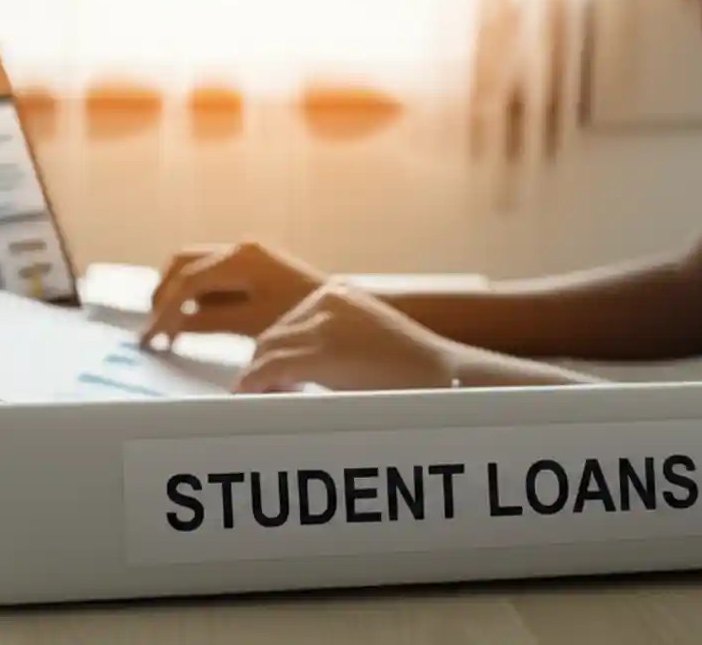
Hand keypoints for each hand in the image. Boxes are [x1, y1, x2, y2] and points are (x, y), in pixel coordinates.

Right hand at [141, 242, 324, 347]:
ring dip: (178, 295)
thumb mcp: (252, 324)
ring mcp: (247, 254)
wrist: (340, 307)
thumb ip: (209, 322)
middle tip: (153, 329)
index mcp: (240, 258)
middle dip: (163, 296)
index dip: (163, 312)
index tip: (150, 338)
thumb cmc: (303, 315)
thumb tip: (172, 324)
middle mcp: (240, 249)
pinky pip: (213, 276)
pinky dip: (198, 296)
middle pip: (182, 264)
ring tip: (172, 329)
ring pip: (194, 267)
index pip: (186, 282)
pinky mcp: (253, 266)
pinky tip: (197, 321)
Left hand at [233, 281, 459, 392]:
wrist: (450, 384)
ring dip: (258, 379)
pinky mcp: (323, 353)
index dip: (272, 358)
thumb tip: (283, 374)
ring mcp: (325, 325)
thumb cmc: (412, 377)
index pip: (286, 325)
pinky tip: (251, 402)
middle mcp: (328, 301)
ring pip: (266, 351)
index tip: (270, 385)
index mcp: (337, 295)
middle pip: (272, 336)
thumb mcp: (365, 346)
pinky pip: (270, 369)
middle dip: (261, 369)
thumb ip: (329, 349)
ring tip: (261, 406)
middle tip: (262, 400)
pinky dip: (253, 386)